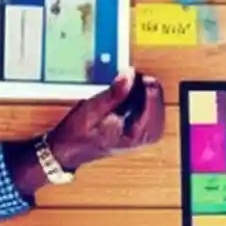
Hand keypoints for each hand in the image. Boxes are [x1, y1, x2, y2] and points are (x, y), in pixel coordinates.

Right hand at [48, 70, 165, 171]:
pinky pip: (148, 112)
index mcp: (134, 137)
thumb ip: (113, 94)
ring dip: (149, 95)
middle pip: (159, 111)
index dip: (151, 92)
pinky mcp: (135, 129)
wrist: (67, 150)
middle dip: (153, 92)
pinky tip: (134, 91)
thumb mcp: (92, 111)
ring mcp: (140, 135)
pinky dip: (143, 100)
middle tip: (143, 78)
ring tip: (138, 82)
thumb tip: (129, 76)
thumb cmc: (77, 136)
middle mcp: (140, 138)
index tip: (145, 78)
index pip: (153, 112)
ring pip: (156, 111)